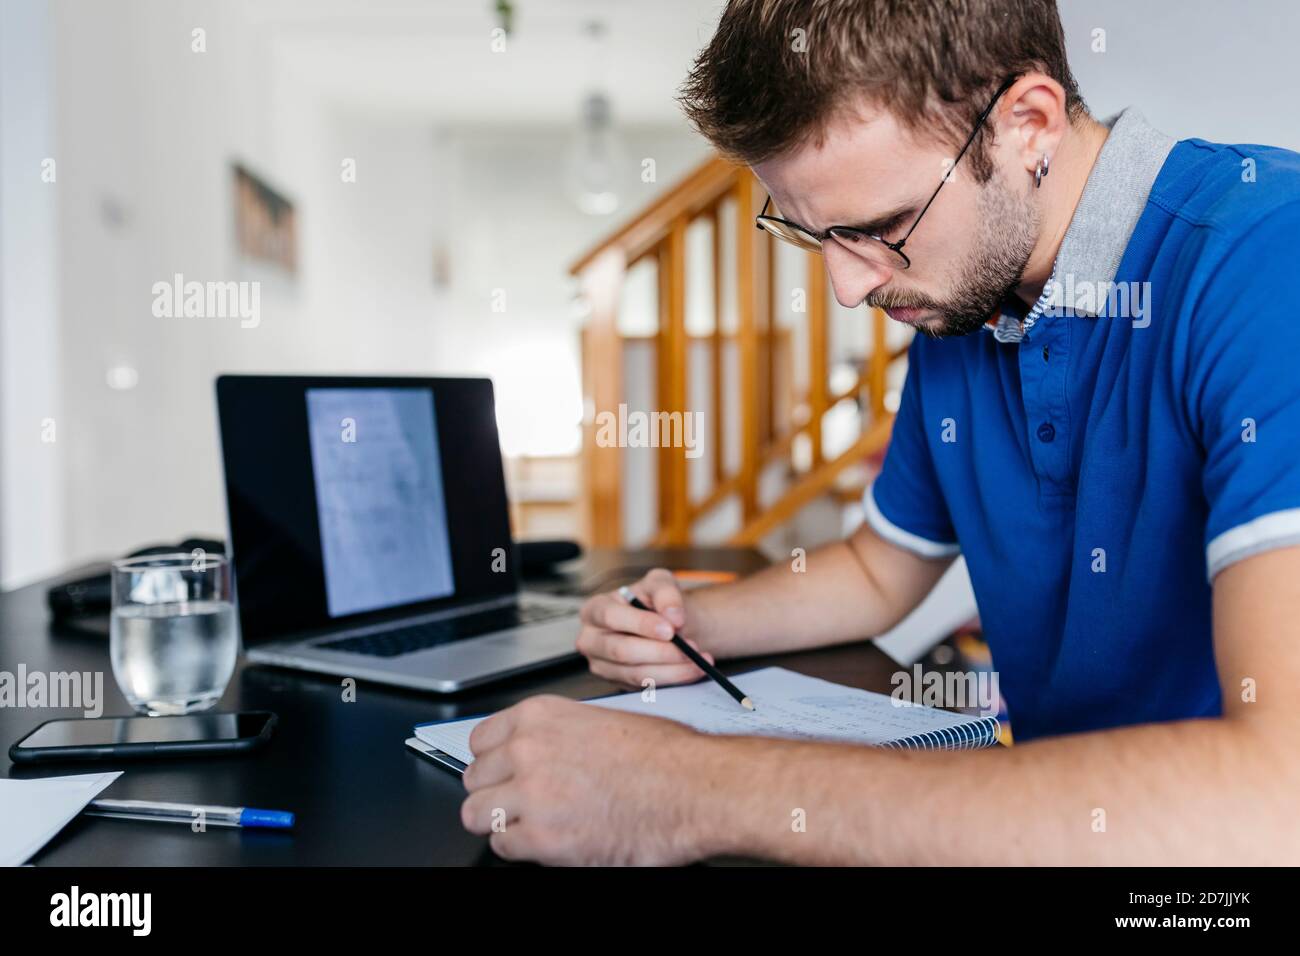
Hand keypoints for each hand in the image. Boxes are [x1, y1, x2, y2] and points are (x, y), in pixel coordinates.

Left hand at [460, 694, 715, 863]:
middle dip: (495, 791)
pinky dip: (521, 847)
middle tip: (519, 801)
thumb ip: (556, 735)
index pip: (480, 739)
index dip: (493, 760)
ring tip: (528, 823)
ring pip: (477, 814)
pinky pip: (502, 845)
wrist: (693, 788)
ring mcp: (531, 794)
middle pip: (474, 778)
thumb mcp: (600, 720)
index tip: (501, 771)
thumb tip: (536, 752)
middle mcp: (527, 750)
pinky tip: (547, 839)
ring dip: (500, 821)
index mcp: (540, 716)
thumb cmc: (664, 756)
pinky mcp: (542, 837)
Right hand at [575, 568, 714, 689]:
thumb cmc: (655, 601)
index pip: (611, 617)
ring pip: (636, 674)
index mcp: (595, 610)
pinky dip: (673, 679)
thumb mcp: (660, 583)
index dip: (641, 624)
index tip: (671, 629)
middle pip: (622, 651)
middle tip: (691, 648)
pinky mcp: (619, 684)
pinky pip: (646, 688)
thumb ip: (666, 593)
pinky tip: (692, 669)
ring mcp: (603, 666)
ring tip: (698, 659)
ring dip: (672, 669)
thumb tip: (674, 617)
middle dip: (660, 652)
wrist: (664, 622)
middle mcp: (592, 640)